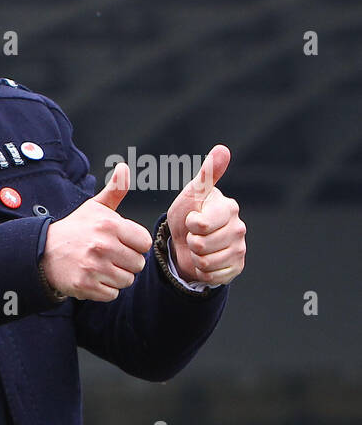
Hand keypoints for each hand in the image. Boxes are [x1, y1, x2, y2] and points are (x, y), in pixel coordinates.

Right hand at [41, 162, 153, 300]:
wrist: (42, 251)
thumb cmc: (74, 229)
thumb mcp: (94, 207)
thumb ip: (115, 190)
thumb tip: (124, 167)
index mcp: (110, 225)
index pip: (144, 244)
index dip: (133, 245)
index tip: (118, 242)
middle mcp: (102, 246)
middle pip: (137, 264)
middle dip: (125, 262)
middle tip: (107, 256)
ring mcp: (93, 267)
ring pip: (126, 280)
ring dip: (115, 277)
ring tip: (99, 267)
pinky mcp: (85, 286)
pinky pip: (112, 294)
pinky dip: (104, 290)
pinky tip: (92, 278)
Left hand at [166, 145, 245, 285]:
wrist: (184, 241)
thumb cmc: (187, 214)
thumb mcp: (192, 193)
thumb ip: (207, 175)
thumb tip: (222, 149)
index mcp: (229, 208)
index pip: (202, 225)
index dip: (190, 225)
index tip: (192, 219)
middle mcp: (239, 227)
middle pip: (203, 245)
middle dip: (191, 242)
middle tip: (194, 236)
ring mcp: (240, 248)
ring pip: (206, 262)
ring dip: (195, 258)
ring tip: (198, 248)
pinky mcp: (237, 267)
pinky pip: (213, 276)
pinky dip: (203, 272)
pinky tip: (205, 261)